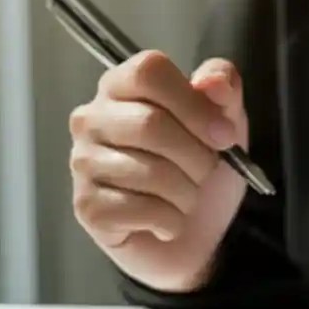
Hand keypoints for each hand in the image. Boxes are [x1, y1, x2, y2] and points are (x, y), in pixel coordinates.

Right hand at [68, 51, 249, 292]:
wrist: (195, 236)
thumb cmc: (199, 171)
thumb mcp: (224, 123)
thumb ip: (224, 90)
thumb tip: (213, 81)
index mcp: (122, 86)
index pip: (148, 71)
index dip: (194, 104)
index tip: (223, 134)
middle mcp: (91, 118)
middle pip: (150, 124)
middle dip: (196, 157)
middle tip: (206, 173)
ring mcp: (83, 163)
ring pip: (150, 172)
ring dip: (186, 193)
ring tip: (184, 198)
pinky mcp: (87, 207)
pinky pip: (141, 210)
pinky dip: (170, 222)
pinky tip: (165, 222)